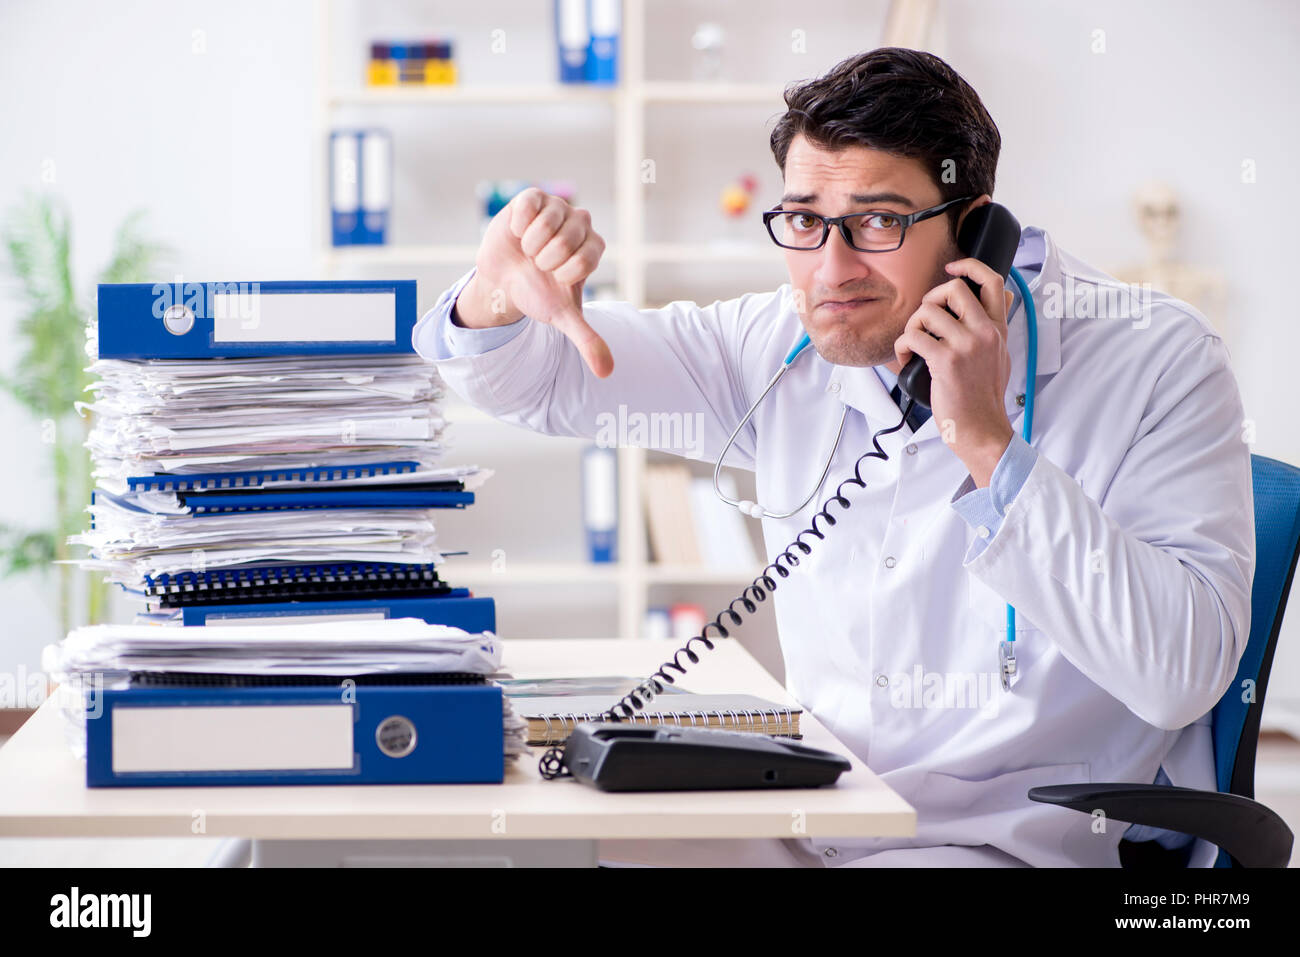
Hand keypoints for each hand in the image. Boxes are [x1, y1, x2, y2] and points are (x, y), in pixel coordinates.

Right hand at [468, 187, 612, 377]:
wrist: (505, 279)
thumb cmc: (539, 293)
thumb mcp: (563, 317)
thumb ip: (587, 340)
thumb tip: (607, 373)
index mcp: (593, 248)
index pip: (586, 258)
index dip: (564, 272)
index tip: (555, 278)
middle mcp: (580, 224)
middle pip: (568, 239)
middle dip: (546, 260)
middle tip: (539, 265)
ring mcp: (557, 207)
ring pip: (548, 223)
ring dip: (531, 245)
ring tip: (529, 251)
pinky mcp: (533, 197)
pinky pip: (528, 206)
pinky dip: (519, 225)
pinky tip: (518, 234)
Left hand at [893, 258, 1016, 485]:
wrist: (981, 429)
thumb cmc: (984, 397)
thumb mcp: (1002, 356)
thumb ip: (997, 327)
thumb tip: (1001, 298)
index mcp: (998, 330)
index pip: (992, 281)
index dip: (969, 266)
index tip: (951, 269)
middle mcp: (985, 333)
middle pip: (954, 289)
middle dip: (931, 299)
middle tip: (924, 321)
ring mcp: (966, 346)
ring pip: (927, 312)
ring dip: (912, 327)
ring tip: (913, 345)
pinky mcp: (945, 361)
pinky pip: (912, 337)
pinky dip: (901, 346)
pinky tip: (907, 359)